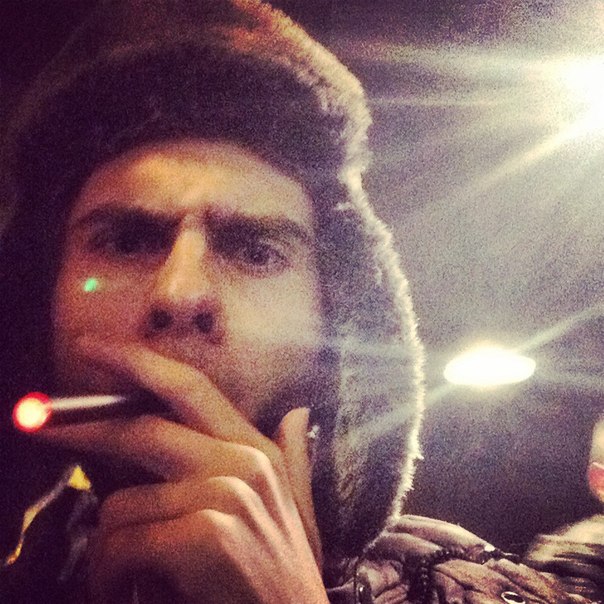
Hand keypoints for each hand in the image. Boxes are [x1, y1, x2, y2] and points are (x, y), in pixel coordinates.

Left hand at [34, 340, 327, 603]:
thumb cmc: (280, 573)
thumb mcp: (292, 509)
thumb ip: (293, 457)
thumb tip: (297, 412)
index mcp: (256, 449)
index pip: (190, 387)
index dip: (138, 362)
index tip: (93, 347)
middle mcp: (243, 461)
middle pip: (143, 428)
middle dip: (82, 425)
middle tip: (35, 423)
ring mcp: (226, 494)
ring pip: (121, 504)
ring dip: (109, 549)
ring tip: (128, 578)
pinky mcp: (206, 535)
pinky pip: (122, 543)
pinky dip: (111, 576)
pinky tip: (133, 593)